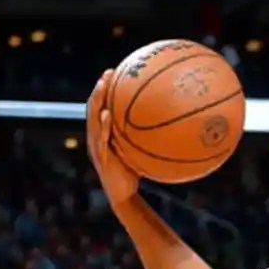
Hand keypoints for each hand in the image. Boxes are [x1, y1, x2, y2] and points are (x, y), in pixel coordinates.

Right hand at [85, 69, 138, 206]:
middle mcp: (97, 138)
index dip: (106, 90)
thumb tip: (176, 124)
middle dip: (100, 90)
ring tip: (103, 87)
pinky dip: (103, 126)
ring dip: (97, 102)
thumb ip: (151, 137)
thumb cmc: (136, 172)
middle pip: (94, 109)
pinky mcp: (100, 158)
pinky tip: (108, 115)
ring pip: (93, 120)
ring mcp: (96, 147)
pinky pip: (100, 139)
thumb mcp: (143, 151)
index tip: (115, 72)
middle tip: (108, 73)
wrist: (124, 196)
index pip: (102, 107)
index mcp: (104, 134)